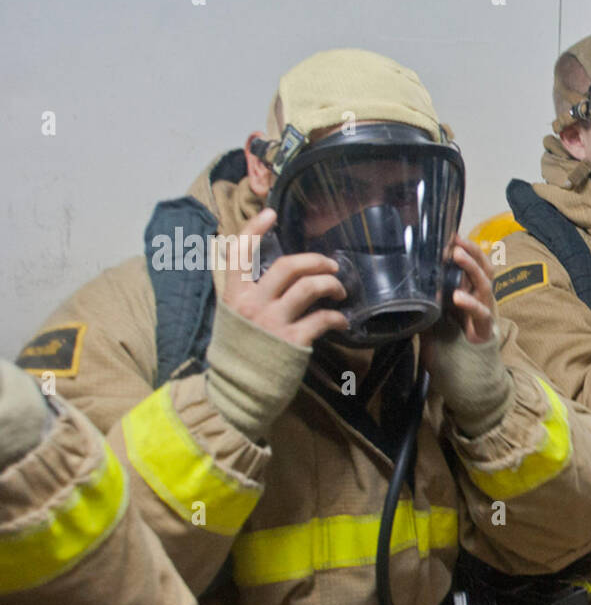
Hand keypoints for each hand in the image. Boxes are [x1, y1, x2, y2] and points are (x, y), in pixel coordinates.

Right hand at [219, 208, 347, 346]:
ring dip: (330, 284)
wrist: (239, 391)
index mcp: (233, 295)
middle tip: (330, 265)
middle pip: (287, 266)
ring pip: (308, 287)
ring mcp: (272, 322)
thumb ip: (248, 295)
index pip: (239, 253)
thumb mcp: (234, 318)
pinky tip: (342, 321)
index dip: (254, 229)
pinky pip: (322, 319)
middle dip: (314, 261)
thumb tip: (270, 275)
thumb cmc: (240, 353)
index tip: (271, 213)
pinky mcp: (292, 341)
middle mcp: (251, 304)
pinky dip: (337, 317)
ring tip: (339, 291)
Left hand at [420, 235, 496, 377]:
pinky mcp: (486, 331)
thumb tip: (401, 292)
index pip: (469, 267)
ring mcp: (484, 315)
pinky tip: (457, 297)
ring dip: (471, 268)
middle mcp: (479, 301)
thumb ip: (426, 308)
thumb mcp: (433, 324)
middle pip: (483, 268)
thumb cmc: (452, 352)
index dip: (462, 250)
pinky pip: (482, 314)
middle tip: (456, 239)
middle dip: (471, 251)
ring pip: (485, 285)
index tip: (448, 235)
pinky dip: (470, 303)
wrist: (472, 382)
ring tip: (457, 255)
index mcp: (467, 296)